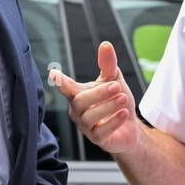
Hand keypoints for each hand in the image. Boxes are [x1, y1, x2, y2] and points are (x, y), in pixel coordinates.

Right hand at [50, 41, 141, 155]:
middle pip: (79, 101)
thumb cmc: (117, 101)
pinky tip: (124, 113)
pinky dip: (113, 121)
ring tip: (123, 97)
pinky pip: (101, 131)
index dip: (60, 82)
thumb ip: (108, 64)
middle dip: (98, 93)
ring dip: (108, 106)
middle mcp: (78, 111)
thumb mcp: (114, 79)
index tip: (54, 74)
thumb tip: (105, 44)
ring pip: (89, 117)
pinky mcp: (98, 139)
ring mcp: (86, 127)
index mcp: (79, 94)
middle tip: (117, 86)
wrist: (130, 127)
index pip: (66, 87)